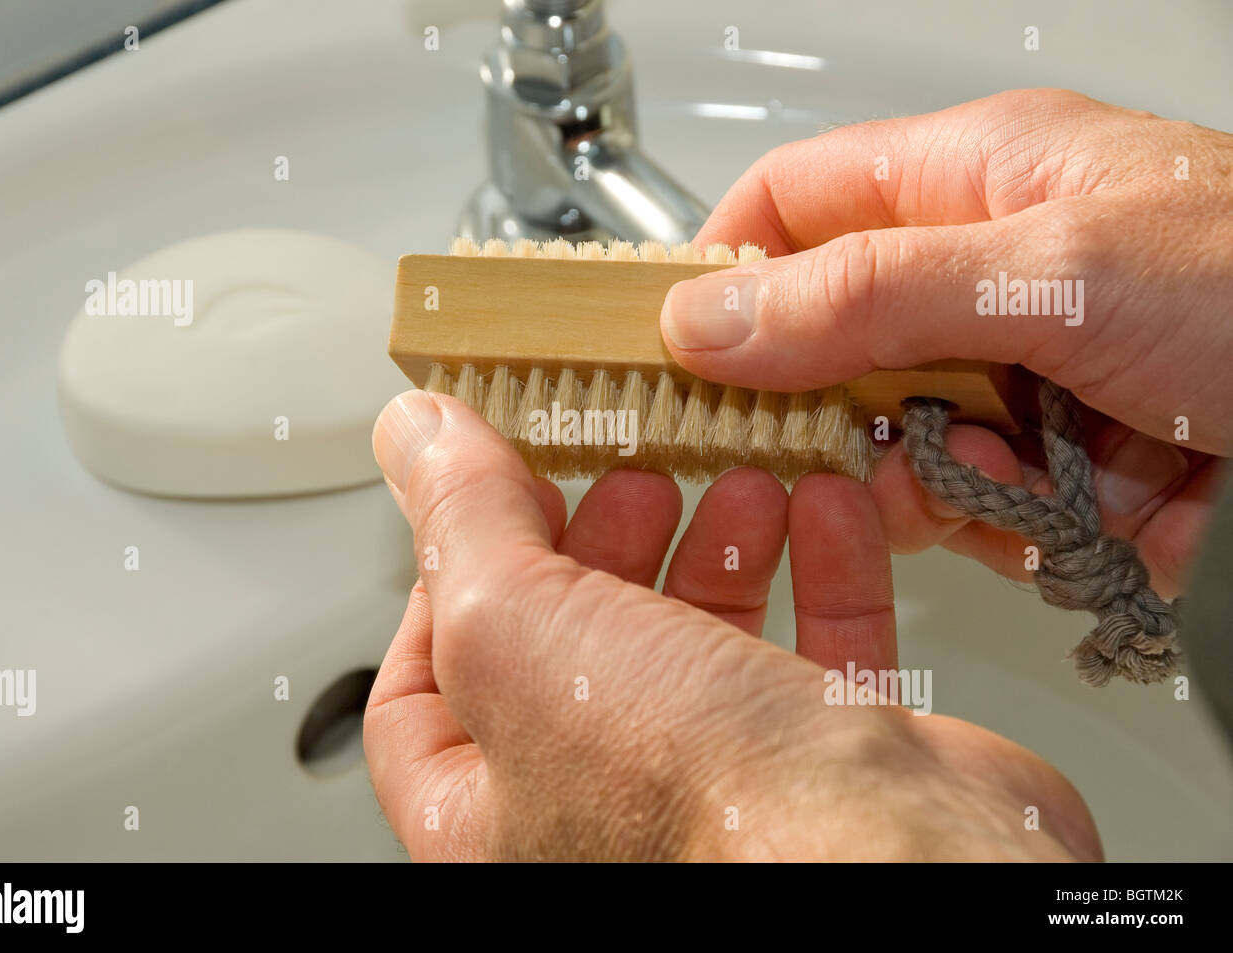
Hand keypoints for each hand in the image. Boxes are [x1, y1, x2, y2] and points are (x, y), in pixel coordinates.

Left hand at [364, 391, 1101, 860]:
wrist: (894, 858)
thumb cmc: (690, 799)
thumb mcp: (517, 626)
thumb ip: (462, 523)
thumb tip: (415, 439)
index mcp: (489, 813)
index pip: (422, 699)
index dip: (440, 589)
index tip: (484, 506)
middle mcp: (600, 808)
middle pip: (575, 652)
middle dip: (603, 545)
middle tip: (625, 478)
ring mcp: (719, 786)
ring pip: (704, 643)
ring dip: (722, 543)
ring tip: (734, 477)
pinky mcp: (828, 762)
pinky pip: (820, 648)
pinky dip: (823, 566)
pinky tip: (824, 504)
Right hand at [661, 89, 1229, 596]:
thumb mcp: (1054, 267)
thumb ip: (868, 292)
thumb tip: (710, 312)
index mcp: (973, 177)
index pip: (791, 201)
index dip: (719, 264)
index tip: (663, 341)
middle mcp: (979, 272)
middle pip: (819, 330)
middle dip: (805, 396)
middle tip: (792, 443)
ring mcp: (1010, 371)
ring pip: (876, 428)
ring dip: (896, 468)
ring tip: (963, 472)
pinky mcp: (1043, 461)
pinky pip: (949, 496)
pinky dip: (962, 517)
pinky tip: (1014, 508)